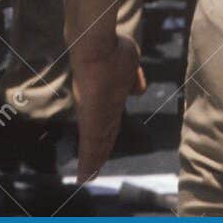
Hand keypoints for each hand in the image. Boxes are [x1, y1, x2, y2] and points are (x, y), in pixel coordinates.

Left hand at [71, 34, 145, 183]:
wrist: (98, 45)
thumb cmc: (114, 49)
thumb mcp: (130, 64)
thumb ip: (133, 78)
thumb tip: (138, 89)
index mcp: (109, 98)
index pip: (108, 122)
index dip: (106, 136)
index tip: (103, 148)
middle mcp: (102, 109)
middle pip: (101, 136)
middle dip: (98, 152)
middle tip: (92, 169)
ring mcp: (96, 116)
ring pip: (96, 145)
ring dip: (93, 162)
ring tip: (89, 176)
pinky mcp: (91, 121)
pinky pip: (90, 147)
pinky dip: (89, 163)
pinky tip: (84, 177)